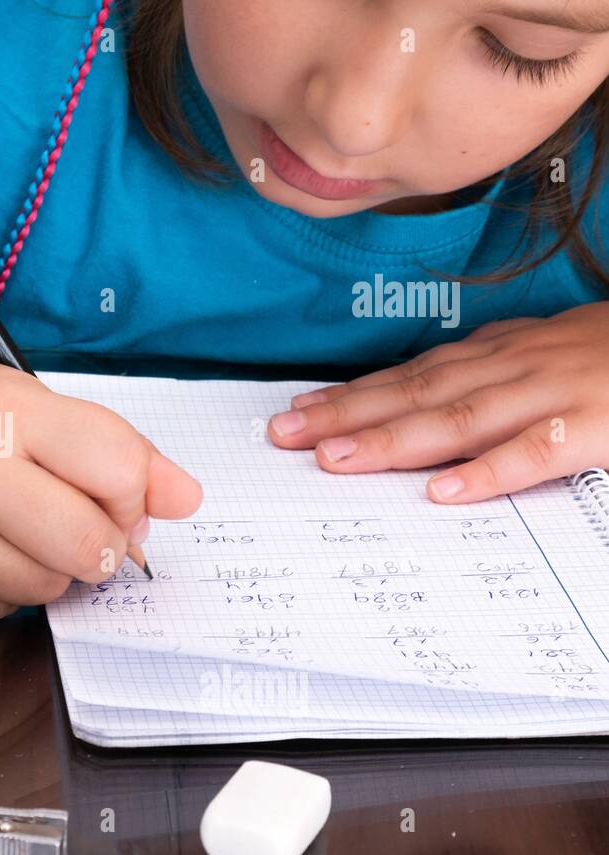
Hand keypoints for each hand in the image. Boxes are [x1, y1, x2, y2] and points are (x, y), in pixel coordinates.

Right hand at [0, 359, 202, 623]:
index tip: (114, 496)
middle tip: (72, 527)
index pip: (117, 468)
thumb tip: (186, 498)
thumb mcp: (6, 400)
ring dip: (46, 566)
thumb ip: (102, 443)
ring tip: (2, 529)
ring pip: (48, 586)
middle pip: (92, 545)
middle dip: (100, 547)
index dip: (134, 494)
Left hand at [267, 303, 608, 502]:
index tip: (296, 413)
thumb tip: (420, 388)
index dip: (350, 395)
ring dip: (394, 441)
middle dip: (346, 416)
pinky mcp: (598, 425)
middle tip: (285, 437)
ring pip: (461, 418)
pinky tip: (445, 494)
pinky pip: (538, 452)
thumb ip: (489, 371)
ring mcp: (556, 393)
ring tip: (337, 460)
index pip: (411, 375)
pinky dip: (490, 472)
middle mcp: (517, 367)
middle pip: (416, 394)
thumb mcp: (547, 352)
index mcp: (503, 353)